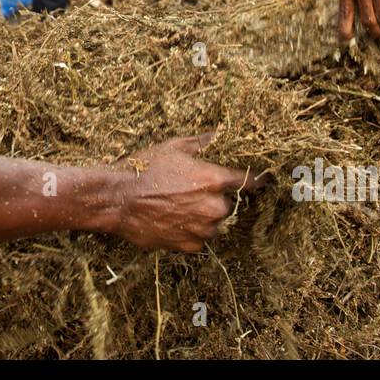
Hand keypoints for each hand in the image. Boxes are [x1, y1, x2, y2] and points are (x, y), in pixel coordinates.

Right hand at [112, 134, 261, 252]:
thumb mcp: (174, 146)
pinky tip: (171, 220)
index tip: (262, 181)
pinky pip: (199, 239)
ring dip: (202, 217)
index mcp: (214, 179)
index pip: (249, 181)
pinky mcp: (189, 245)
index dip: (256, 180)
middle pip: (227, 204)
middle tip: (190, 192)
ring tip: (177, 207)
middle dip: (214, 198)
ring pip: (213, 223)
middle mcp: (213, 206)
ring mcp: (202, 229)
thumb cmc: (144, 169)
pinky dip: (190, 232)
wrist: (117, 198)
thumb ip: (203, 142)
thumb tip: (221, 134)